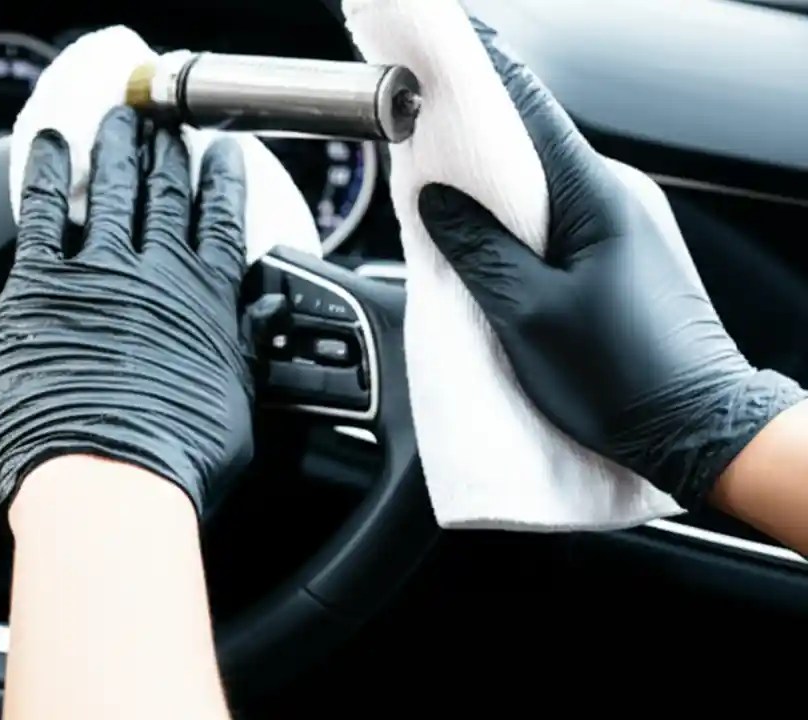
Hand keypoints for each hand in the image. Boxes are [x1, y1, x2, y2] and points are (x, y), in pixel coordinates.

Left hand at [0, 106, 271, 515]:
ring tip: (117, 120)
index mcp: (208, 304)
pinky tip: (52, 146)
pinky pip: (44, 211)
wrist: (109, 481)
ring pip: (111, 189)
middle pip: (164, 195)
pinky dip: (48, 174)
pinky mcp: (41, 285)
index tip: (220, 154)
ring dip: (115, 149)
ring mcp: (98, 273)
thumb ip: (241, 357)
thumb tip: (262, 327)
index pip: (220, 224)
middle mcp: (158, 275)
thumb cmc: (174, 463)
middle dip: (165, 153)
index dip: (221, 182)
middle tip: (162, 124)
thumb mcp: (235, 409)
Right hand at [416, 21, 805, 507]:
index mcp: (595, 198)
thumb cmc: (621, 377)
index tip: (437, 55)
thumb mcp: (529, 314)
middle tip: (418, 120)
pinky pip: (555, 219)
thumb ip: (476, 249)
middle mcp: (614, 198)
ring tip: (437, 175)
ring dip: (491, 181)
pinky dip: (514, 216)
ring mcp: (620, 226)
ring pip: (540, 186)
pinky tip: (484, 232)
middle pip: (531, 144)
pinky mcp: (618, 257)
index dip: (480, 78)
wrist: (697, 429)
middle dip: (473, 131)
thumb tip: (435, 199)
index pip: (529, 111)